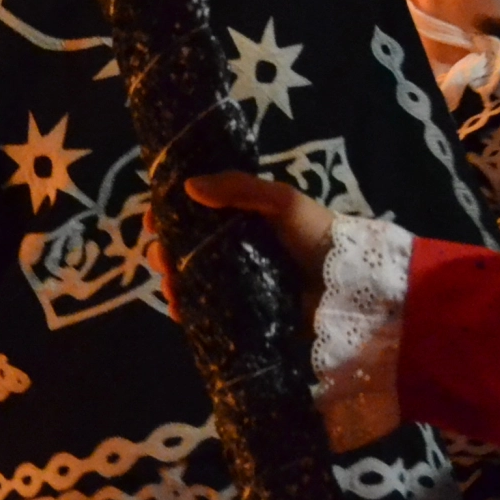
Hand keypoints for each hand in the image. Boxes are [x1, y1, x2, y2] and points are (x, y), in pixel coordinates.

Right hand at [146, 171, 335, 308]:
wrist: (350, 287)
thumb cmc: (317, 236)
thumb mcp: (282, 202)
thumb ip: (238, 188)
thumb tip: (188, 187)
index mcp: (245, 217)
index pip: (197, 211)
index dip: (169, 213)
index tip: (150, 220)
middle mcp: (238, 247)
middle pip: (189, 247)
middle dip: (165, 250)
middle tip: (159, 258)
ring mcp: (241, 281)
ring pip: (194, 279)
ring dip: (173, 281)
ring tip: (168, 286)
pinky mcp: (246, 313)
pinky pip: (210, 310)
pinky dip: (190, 311)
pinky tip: (178, 311)